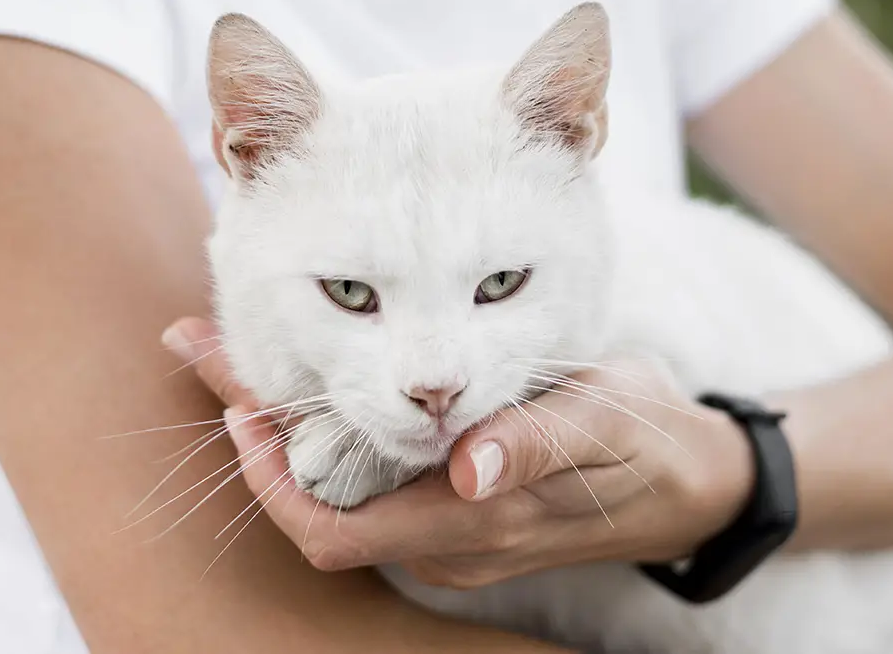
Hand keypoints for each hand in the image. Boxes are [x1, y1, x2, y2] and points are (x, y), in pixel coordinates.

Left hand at [163, 317, 754, 587]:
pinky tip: (319, 381)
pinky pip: (372, 485)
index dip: (271, 481)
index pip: (332, 532)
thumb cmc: (645, 443)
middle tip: (203, 348)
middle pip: (316, 508)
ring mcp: (448, 534)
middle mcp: (443, 543)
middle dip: (255, 436)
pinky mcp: (457, 514)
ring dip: (287, 430)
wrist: (688, 482)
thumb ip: (536, 447)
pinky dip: (332, 435)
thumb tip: (470, 470)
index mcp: (468, 524)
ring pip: (339, 495)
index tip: (241, 404)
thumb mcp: (603, 427)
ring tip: (241, 355)